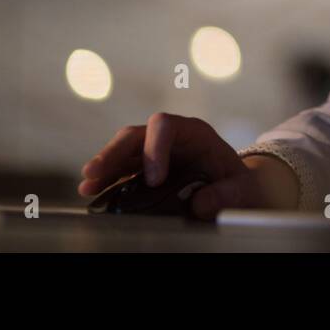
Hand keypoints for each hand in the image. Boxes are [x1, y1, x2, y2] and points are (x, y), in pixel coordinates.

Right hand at [78, 112, 299, 218]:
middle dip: (113, 153)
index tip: (153, 180)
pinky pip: (121, 171)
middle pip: (134, 135)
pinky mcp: (143, 172)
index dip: (154, 148)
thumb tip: (200, 204)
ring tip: (86, 186)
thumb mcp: (243, 189)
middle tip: (94, 175)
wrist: (238, 190)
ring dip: (103, 166)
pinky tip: (92, 193)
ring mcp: (153, 154)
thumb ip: (227, 194)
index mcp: (194, 132)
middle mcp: (169, 138)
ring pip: (121, 151)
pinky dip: (107, 180)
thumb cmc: (241, 184)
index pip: (164, 125)